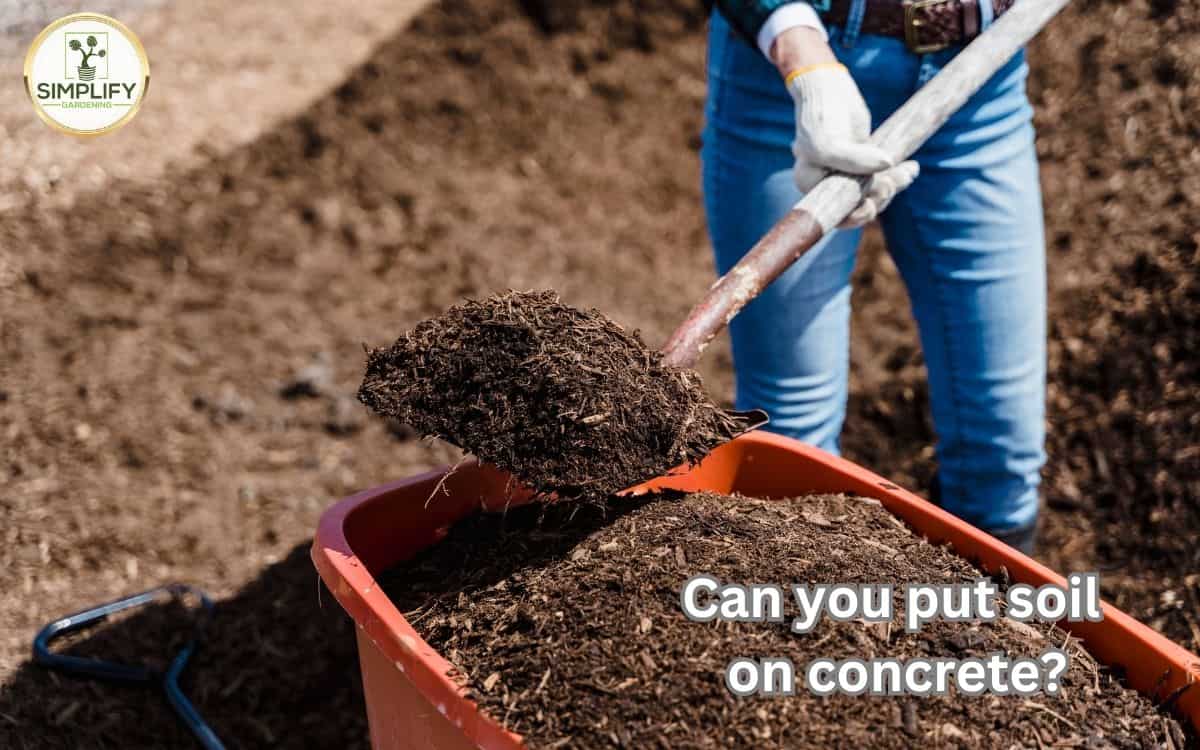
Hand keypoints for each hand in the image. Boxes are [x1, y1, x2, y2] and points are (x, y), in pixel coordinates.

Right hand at [786, 62, 918, 226]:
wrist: (829, 87)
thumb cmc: (820, 115)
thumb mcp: (827, 142)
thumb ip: (853, 159)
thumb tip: (888, 164)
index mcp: (811, 185)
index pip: (834, 214)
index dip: (854, 217)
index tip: (870, 205)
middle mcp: (827, 183)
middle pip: (857, 206)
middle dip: (879, 197)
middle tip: (891, 181)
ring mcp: (847, 173)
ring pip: (874, 193)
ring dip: (893, 185)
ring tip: (908, 171)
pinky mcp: (864, 162)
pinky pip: (883, 177)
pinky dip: (898, 175)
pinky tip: (911, 168)